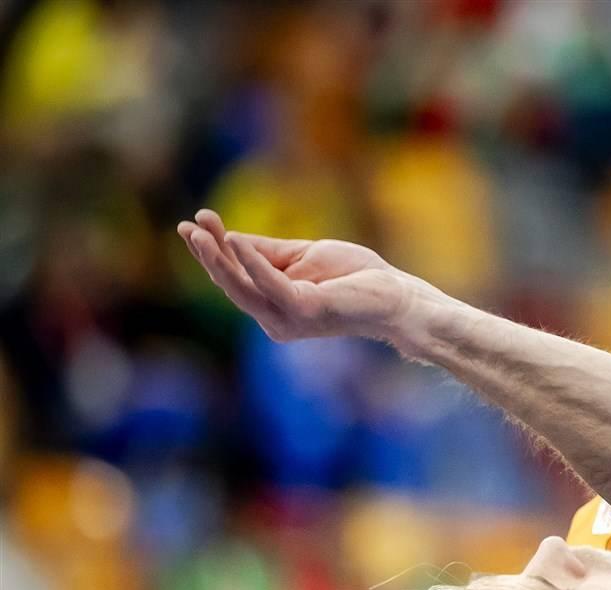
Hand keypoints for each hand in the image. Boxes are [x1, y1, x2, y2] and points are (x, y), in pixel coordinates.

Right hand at [177, 209, 430, 342]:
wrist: (396, 295)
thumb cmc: (355, 276)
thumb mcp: (301, 255)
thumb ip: (266, 251)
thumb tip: (228, 237)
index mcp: (274, 305)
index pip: (235, 277)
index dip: (213, 250)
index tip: (194, 221)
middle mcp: (276, 319)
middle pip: (231, 285)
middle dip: (207, 255)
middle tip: (186, 226)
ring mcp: (289, 319)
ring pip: (242, 289)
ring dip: (218, 260)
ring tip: (200, 233)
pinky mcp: (305, 311)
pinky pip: (271, 286)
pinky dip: (252, 263)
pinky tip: (234, 240)